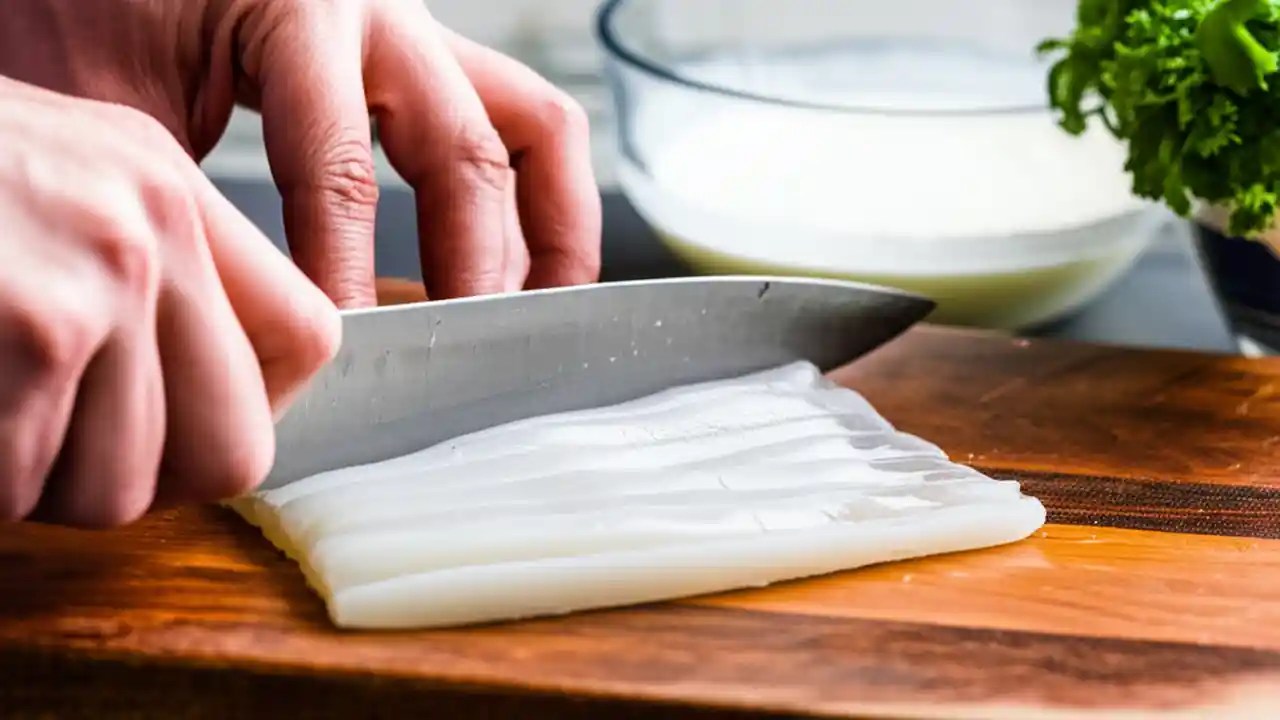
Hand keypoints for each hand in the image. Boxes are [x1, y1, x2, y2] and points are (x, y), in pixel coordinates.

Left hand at [0, 0, 602, 307]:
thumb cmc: (95, 13)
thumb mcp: (116, 105)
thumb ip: (190, 206)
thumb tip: (257, 330)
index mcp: (298, 14)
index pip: (341, 174)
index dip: (344, 283)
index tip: (340, 364)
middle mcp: (382, 16)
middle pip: (466, 158)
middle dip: (466, 276)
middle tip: (444, 362)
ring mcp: (422, 33)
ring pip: (535, 132)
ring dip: (545, 237)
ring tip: (529, 324)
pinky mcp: (436, 59)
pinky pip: (527, 123)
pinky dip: (543, 200)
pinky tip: (525, 270)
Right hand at [0, 77, 339, 527]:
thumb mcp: (60, 187)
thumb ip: (153, 280)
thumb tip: (222, 405)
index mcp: (166, 187)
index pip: (310, 337)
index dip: (257, 409)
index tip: (193, 428)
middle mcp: (147, 224)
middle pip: (237, 446)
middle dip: (148, 479)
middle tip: (64, 452)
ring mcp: (91, 280)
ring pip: (125, 488)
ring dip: (42, 485)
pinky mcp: (30, 335)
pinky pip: (25, 485)